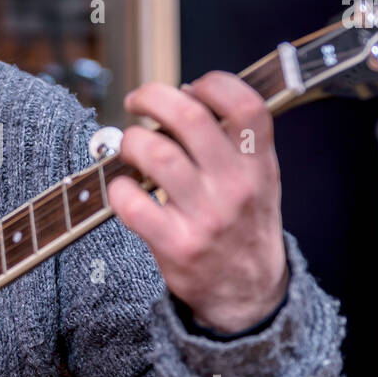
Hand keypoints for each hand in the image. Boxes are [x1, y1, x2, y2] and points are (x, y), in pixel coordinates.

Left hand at [107, 73, 288, 333]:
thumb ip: (232, 139)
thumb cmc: (244, 225)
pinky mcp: (176, 245)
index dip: (212, 83)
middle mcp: (236, 186)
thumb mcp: (259, 178)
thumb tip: (182, 95)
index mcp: (259, 163)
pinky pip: (133, 204)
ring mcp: (206, 216)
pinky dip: (118, 189)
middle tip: (137, 101)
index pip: (245, 105)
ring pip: (156, 155)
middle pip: (190, 118)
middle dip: (153, 97)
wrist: (249, 292)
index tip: (188, 87)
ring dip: (131, 142)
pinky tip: (123, 189)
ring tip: (130, 147)